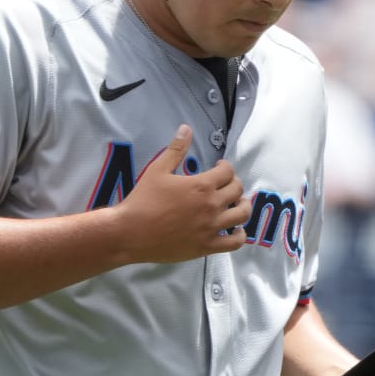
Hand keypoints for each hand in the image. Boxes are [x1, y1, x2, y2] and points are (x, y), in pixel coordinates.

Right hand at [115, 125, 251, 262]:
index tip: (219, 167)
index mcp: (201, 185)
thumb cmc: (143, 200)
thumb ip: (175, 149)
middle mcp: (211, 206)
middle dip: (234, 183)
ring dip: (243, 206)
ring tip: (236, 204)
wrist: (131, 233)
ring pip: (242, 214)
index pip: (228, 171)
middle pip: (238, 190)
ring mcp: (211, 228)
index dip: (226, 166)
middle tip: (226, 184)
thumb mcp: (157, 170)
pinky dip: (239, 235)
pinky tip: (234, 229)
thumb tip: (186, 128)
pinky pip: (234, 242)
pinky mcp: (207, 246)